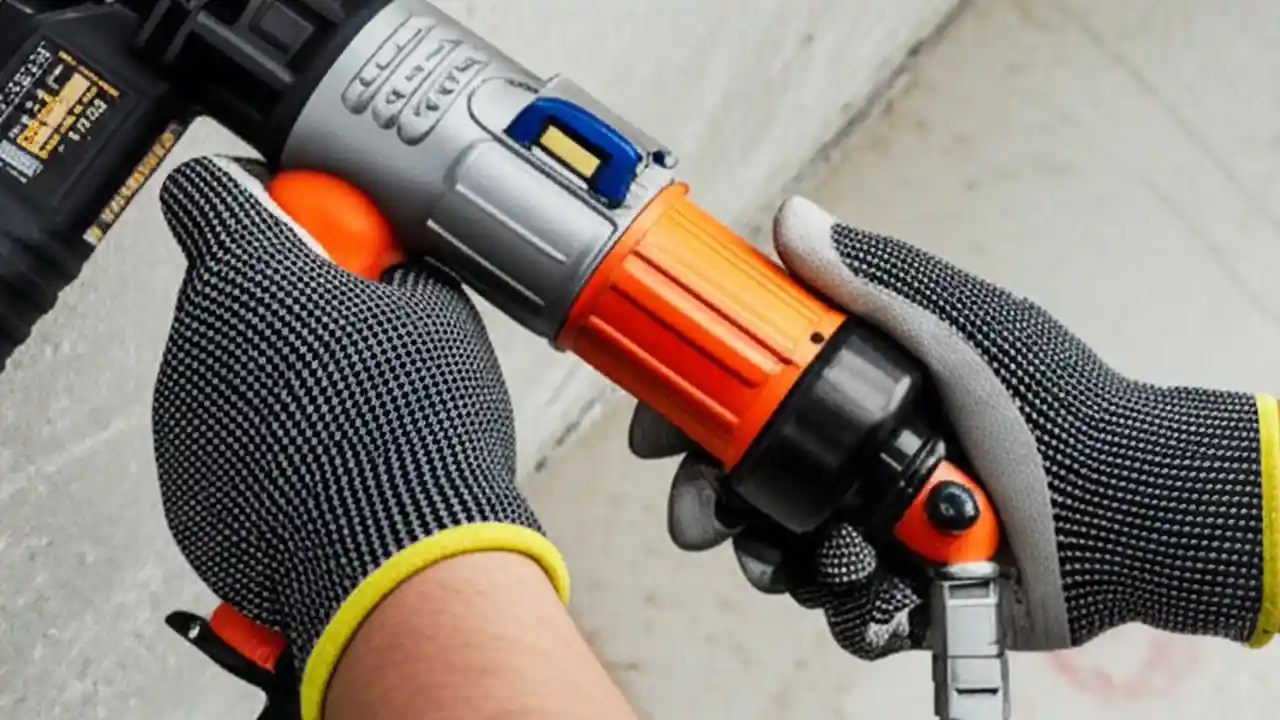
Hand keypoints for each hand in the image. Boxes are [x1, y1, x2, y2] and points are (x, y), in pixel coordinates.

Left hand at [152, 157, 567, 717]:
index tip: (305, 223)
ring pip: (223, 366)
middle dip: (285, 298)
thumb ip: (392, 268)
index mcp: (249, 274)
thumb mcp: (437, 312)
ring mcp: (182, 420)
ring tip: (351, 414)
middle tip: (356, 332)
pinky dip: (266, 443)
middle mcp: (195, 339)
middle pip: (225, 286)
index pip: (206, 191)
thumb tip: (385, 265)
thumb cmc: (416, 430)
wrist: (399, 558)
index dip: (260, 197)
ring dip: (276, 373)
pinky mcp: (188, 489)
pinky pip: (223, 439)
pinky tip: (327, 465)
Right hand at [632, 197, 1274, 657]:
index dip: (696, 414)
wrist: (1128, 515)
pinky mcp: (902, 591)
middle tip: (700, 517)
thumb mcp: (962, 327)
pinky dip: (847, 611)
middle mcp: (858, 463)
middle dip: (712, 506)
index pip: (750, 400)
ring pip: (782, 554)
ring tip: (824, 560)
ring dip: (782, 565)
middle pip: (747, 485)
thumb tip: (793, 218)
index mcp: (860, 396)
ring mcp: (877, 529)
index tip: (659, 430)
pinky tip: (876, 595)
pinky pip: (841, 609)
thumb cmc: (1057, 410)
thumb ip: (877, 280)